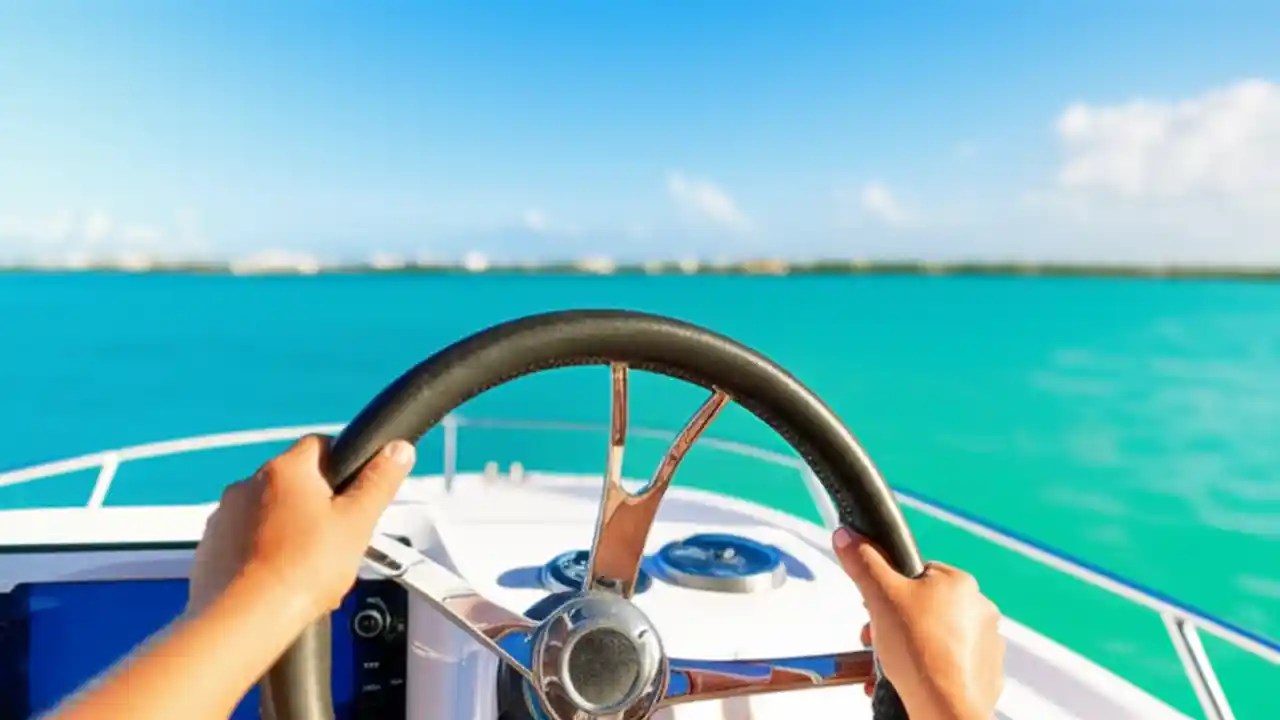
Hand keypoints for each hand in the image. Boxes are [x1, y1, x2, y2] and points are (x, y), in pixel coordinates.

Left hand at [189, 435, 414, 622]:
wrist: (244, 619)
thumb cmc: (302, 571)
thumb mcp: (357, 523)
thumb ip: (379, 482)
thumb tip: (398, 449)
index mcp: (287, 470)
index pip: (320, 445)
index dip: (342, 467)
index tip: (352, 494)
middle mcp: (248, 484)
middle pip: (293, 483)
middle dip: (314, 506)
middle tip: (334, 539)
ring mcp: (225, 515)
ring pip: (267, 513)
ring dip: (285, 530)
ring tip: (305, 566)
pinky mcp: (211, 547)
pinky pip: (243, 540)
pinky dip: (260, 554)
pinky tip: (278, 578)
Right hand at [832, 527, 1003, 719]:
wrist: (944, 707)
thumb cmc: (919, 653)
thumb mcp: (880, 598)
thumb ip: (863, 563)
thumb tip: (848, 537)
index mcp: (960, 583)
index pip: (920, 574)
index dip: (892, 590)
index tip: (879, 608)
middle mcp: (980, 609)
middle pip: (925, 607)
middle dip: (897, 624)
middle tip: (880, 640)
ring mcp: (987, 643)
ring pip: (937, 636)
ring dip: (912, 647)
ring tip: (893, 664)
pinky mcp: (986, 672)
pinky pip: (952, 663)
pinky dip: (932, 669)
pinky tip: (913, 679)